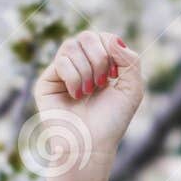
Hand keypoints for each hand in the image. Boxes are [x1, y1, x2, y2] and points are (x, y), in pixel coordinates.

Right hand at [30, 30, 143, 175]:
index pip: (103, 37)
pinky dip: (74, 77)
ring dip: (87, 69)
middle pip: (87, 36)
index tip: (115, 75)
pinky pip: (61, 61)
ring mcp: (62, 71)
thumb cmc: (113, 120)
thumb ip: (131, 60)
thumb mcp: (133, 88)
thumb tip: (112, 39)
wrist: (92, 144)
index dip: (111, 50)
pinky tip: (76, 96)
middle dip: (100, 58)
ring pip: (71, 45)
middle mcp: (80, 65)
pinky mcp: (47, 81)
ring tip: (89, 91)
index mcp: (101, 65)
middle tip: (103, 82)